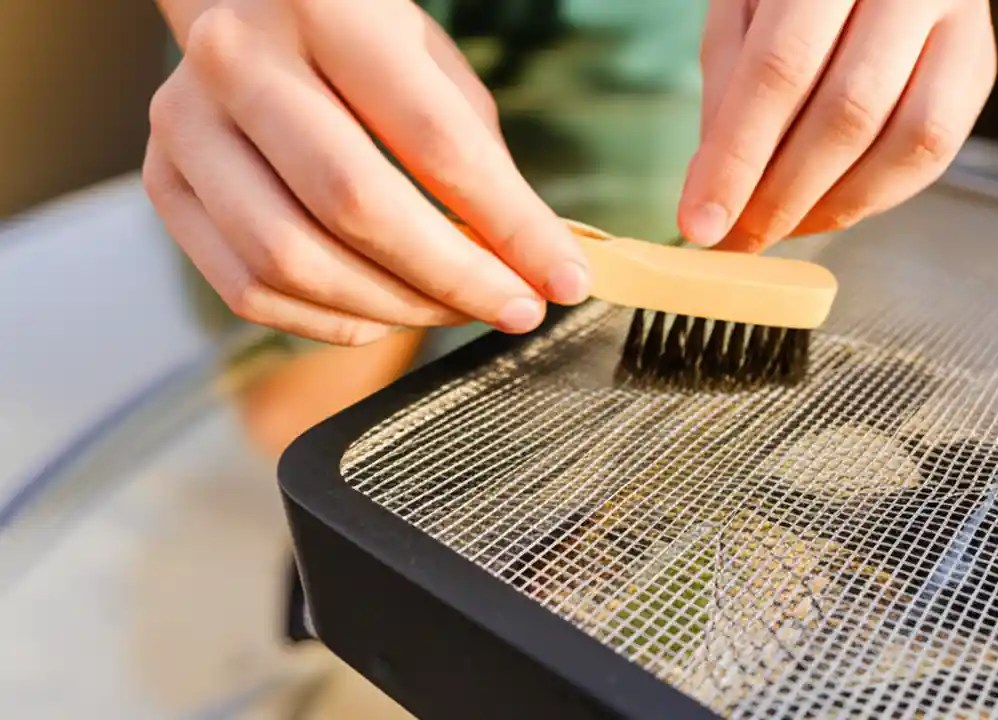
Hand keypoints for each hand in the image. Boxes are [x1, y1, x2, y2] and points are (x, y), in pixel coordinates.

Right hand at [145, 0, 590, 344]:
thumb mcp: (432, 68)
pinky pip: (248, 290)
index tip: (562, 278)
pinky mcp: (163, 181)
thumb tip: (530, 263)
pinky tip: (384, 311)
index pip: (434, 141)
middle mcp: (238, 59)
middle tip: (513, 308)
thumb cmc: (359, 41)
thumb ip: (476, 158)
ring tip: (452, 307)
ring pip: (292, 261)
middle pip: (355, 206)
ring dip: (393, 308)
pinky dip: (330, 321)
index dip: (509, 225)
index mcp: (324, 6)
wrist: (244, 9)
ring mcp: (186, 123)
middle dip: (453, 278)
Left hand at [681, 0, 996, 251]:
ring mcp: (961, 22)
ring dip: (833, 206)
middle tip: (737, 239)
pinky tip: (825, 205)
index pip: (781, 67)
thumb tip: (717, 185)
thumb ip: (728, 82)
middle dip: (783, 196)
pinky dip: (874, 195)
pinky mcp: (979, 65)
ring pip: (905, 142)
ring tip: (777, 226)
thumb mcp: (742, 4)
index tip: (701, 223)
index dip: (738, 156)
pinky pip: (934, 153)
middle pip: (848, 112)